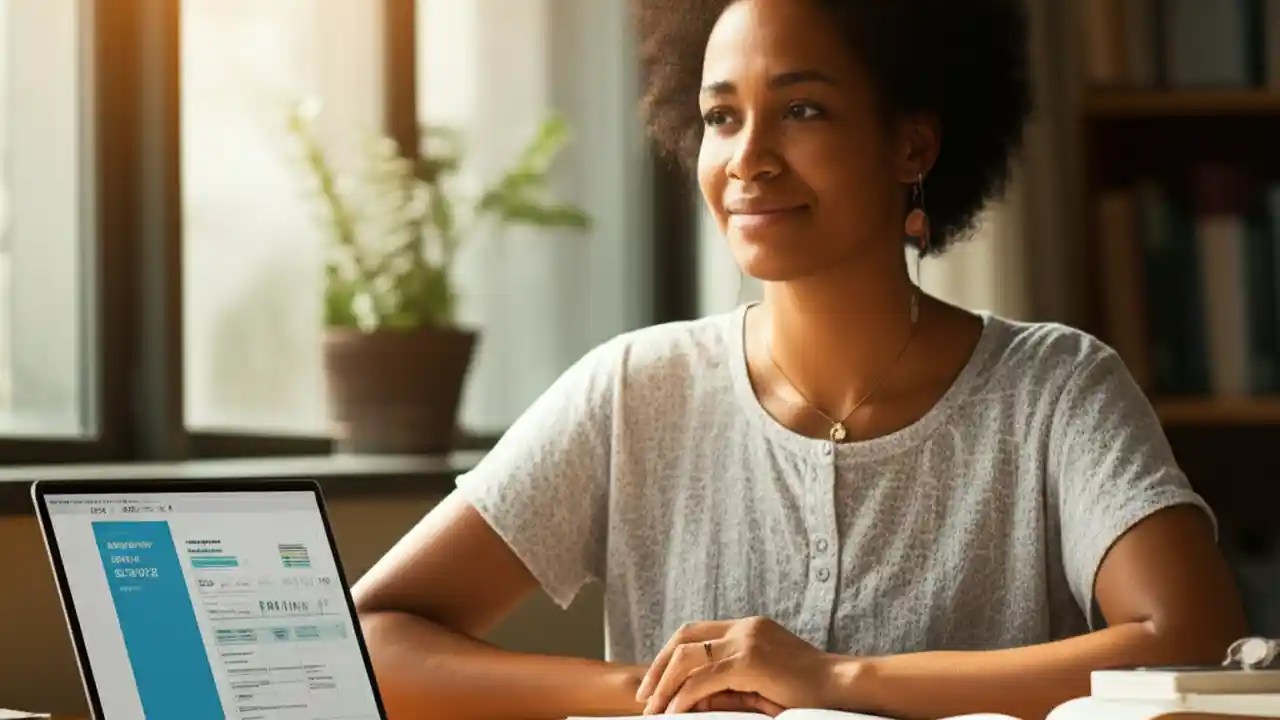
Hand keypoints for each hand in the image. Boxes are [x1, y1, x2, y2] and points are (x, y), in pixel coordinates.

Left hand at [635, 617, 842, 714]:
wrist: (842, 687)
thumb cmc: (808, 691)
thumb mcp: (761, 686)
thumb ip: (727, 687)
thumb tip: (689, 698)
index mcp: (748, 628)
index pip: (695, 632)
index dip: (669, 655)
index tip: (655, 682)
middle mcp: (744, 628)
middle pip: (684, 637)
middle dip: (658, 667)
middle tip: (644, 696)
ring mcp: (747, 640)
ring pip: (688, 656)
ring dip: (665, 683)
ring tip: (653, 709)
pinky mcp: (750, 660)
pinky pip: (704, 678)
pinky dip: (683, 695)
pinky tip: (674, 712)